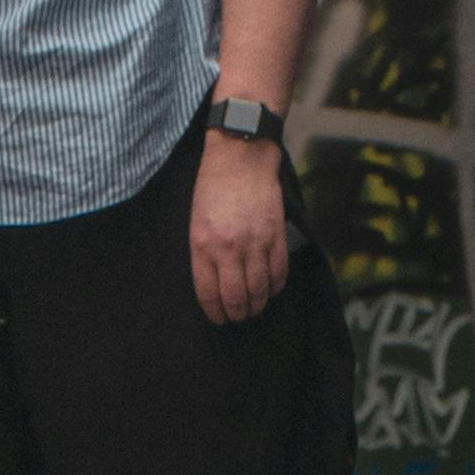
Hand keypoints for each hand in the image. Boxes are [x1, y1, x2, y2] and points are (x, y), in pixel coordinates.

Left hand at [190, 129, 288, 324]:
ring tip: (254, 308)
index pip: (209, 292)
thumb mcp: (195, 220)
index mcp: (203, 245)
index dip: (214, 312)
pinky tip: (271, 289)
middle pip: (236, 297)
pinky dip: (276, 286)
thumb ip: (203, 252)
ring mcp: (255, 242)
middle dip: (237, 314)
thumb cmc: (212, 186)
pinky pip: (279, 271)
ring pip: (259, 289)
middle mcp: (229, 248)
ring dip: (257, 304)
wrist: (240, 155)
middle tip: (238, 317)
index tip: (218, 319)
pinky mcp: (276, 234)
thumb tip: (213, 283)